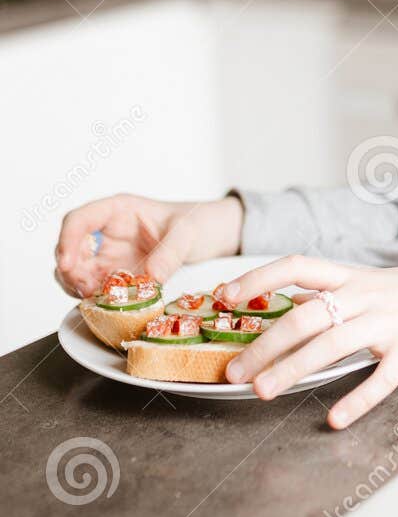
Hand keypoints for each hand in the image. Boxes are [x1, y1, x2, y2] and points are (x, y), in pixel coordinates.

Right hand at [54, 194, 243, 298]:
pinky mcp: (118, 276)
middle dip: (69, 270)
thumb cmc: (196, 222)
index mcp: (118, 210)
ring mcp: (111, 255)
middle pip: (71, 249)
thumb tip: (151, 279)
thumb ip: (169, 253)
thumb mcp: (186, 233)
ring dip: (78, 287)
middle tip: (83, 289)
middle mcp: (108, 232)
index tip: (66, 263)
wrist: (211, 235)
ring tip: (92, 299)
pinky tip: (105, 305)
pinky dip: (95, 298)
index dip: (67, 240)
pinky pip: (96, 287)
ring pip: (78, 271)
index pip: (79, 219)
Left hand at [217, 254, 397, 428]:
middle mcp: (366, 295)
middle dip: (264, 344)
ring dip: (293, 369)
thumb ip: (333, 294)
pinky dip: (357, 399)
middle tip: (233, 371)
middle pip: (305, 315)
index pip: (296, 266)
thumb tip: (286, 305)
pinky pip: (382, 377)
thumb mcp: (373, 284)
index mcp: (352, 277)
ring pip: (333, 343)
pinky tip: (334, 418)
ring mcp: (389, 322)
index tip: (222, 296)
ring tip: (262, 392)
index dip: (258, 278)